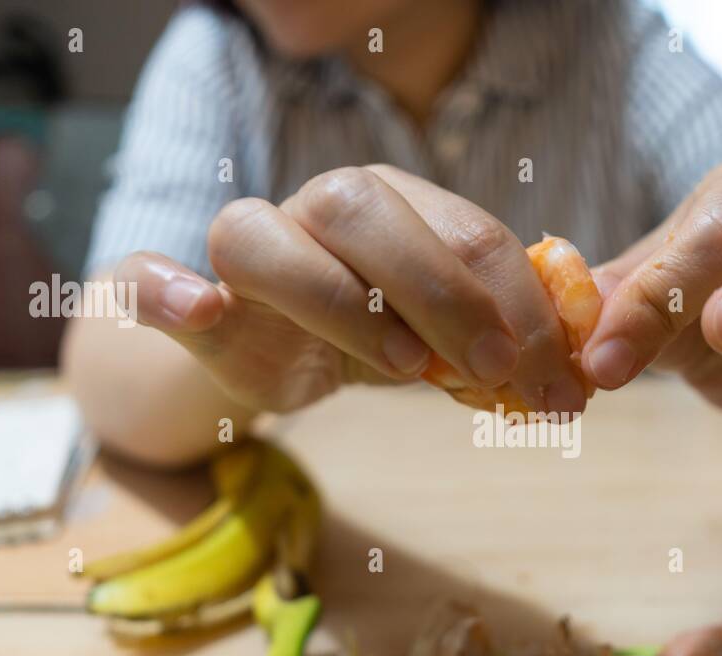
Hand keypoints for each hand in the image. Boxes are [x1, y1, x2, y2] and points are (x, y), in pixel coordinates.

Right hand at [113, 165, 587, 413]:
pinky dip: (163, 288)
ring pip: (269, 237)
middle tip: (500, 373)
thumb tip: (576, 382)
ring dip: (342, 301)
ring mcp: (248, 243)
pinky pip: (145, 274)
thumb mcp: (445, 346)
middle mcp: (318, 206)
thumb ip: (499, 349)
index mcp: (397, 206)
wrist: (269, 354)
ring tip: (405, 367)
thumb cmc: (374, 339)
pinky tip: (198, 310)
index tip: (558, 379)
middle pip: (369, 214)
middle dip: (447, 294)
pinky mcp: (180, 292)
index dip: (521, 305)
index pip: (468, 233)